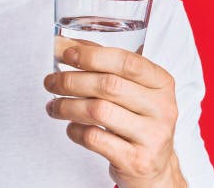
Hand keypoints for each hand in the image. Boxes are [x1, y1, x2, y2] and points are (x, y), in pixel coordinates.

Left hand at [43, 38, 185, 187]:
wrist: (156, 167)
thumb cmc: (139, 121)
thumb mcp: (133, 90)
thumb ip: (107, 64)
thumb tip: (72, 44)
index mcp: (162, 83)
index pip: (127, 62)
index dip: (93, 55)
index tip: (67, 54)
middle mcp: (162, 108)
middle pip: (108, 85)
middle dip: (71, 81)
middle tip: (51, 82)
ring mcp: (152, 136)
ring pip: (98, 111)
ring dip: (67, 106)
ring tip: (54, 106)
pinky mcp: (137, 160)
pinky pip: (95, 139)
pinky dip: (75, 131)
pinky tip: (71, 127)